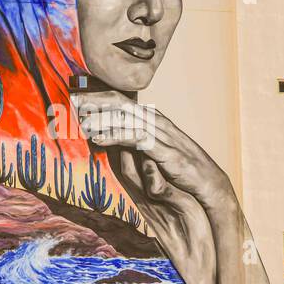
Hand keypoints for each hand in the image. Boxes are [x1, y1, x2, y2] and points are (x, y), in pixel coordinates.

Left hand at [71, 92, 234, 212]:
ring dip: (102, 117)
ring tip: (80, 120)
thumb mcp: (156, 153)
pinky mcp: (167, 151)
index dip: (100, 98)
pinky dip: (115, 136)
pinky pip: (137, 138)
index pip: (124, 102)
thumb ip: (136, 141)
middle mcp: (157, 123)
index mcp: (154, 121)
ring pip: (128, 118)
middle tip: (72, 99)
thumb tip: (112, 134)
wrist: (210, 185)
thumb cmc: (182, 171)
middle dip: (96, 100)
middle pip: (122, 103)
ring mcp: (163, 136)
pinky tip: (98, 138)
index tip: (77, 98)